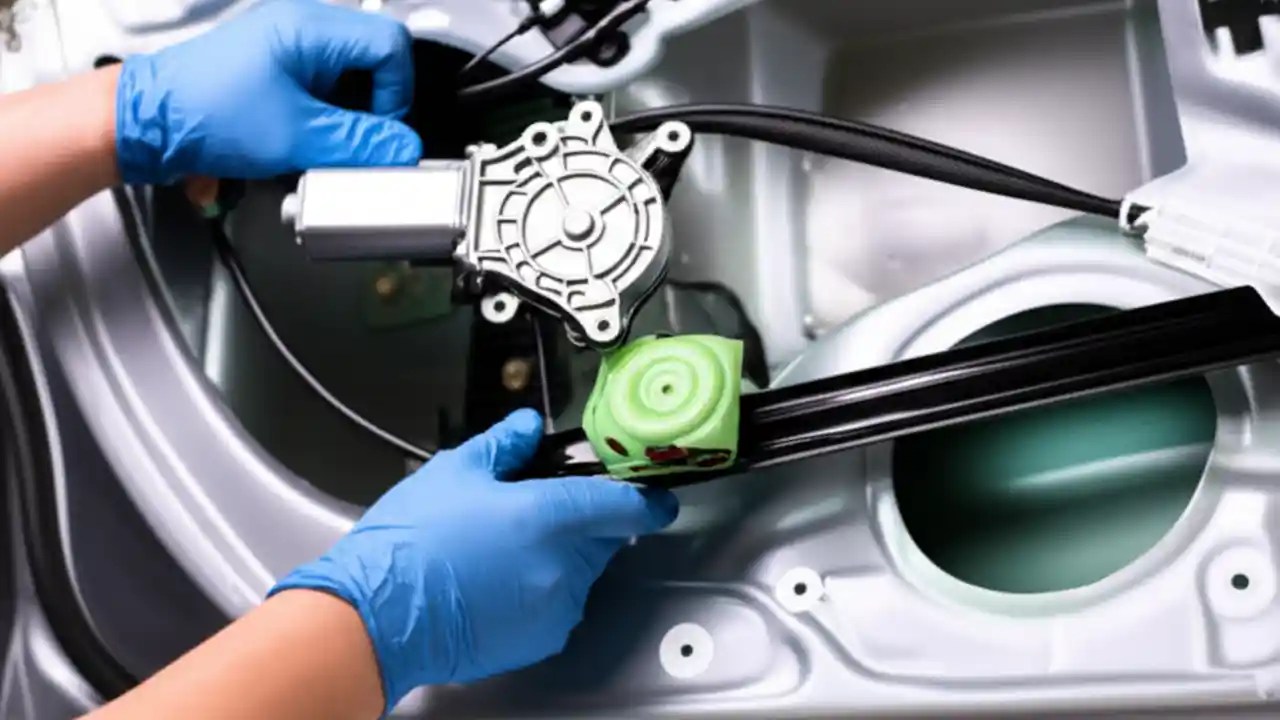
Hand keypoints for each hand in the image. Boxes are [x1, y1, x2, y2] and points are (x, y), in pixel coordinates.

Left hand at [115, 0, 421, 183]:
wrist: (150, 121)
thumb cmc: (206, 114)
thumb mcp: (296, 138)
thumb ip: (359, 145)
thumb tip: (404, 150)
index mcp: (311, 27)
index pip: (391, 46)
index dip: (396, 94)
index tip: (379, 130)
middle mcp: (303, 25)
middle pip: (375, 60)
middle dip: (374, 107)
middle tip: (356, 140)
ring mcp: (290, 43)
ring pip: (353, 77)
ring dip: (349, 115)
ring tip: (323, 140)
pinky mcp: (279, 66)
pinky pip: (326, 87)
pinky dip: (327, 116)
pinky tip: (307, 137)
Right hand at [270, 409, 678, 712]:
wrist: (377, 617)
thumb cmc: (408, 547)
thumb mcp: (453, 474)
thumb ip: (502, 446)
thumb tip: (524, 428)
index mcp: (548, 516)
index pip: (625, 506)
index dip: (646, 498)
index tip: (655, 496)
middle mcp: (561, 565)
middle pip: (603, 537)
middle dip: (582, 522)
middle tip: (533, 512)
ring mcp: (554, 606)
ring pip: (581, 571)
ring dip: (559, 557)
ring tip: (501, 550)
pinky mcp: (540, 638)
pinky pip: (559, 604)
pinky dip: (542, 591)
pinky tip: (496, 582)